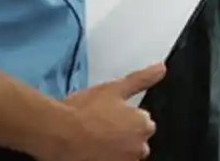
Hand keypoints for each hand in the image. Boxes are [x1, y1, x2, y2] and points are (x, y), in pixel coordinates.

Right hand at [46, 63, 165, 160]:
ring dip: (115, 150)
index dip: (126, 119)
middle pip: (136, 143)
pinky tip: (92, 151)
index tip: (110, 117)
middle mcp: (139, 148)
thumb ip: (142, 79)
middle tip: (100, 128)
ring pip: (124, 156)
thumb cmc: (85, 110)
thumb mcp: (115, 88)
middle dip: (123, 137)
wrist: (58, 133)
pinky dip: (105, 157)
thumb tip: (161, 68)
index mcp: (144, 126)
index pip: (143, 124)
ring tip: (94, 141)